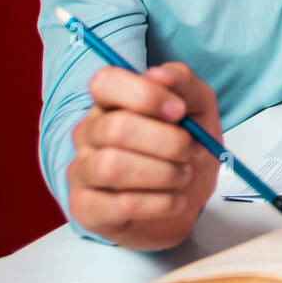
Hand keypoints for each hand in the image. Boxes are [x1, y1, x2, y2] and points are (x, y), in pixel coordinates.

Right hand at [68, 62, 221, 248]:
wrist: (189, 196)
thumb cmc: (186, 146)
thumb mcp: (198, 106)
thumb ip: (183, 83)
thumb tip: (158, 74)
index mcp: (111, 101)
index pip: (105, 82)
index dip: (144, 94)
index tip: (179, 111)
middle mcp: (89, 132)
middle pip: (115, 128)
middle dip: (167, 141)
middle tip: (192, 151)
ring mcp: (82, 171)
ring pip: (111, 167)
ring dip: (163, 173)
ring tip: (183, 175)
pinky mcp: (86, 208)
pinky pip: (120, 205)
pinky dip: (160, 203)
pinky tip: (175, 200)